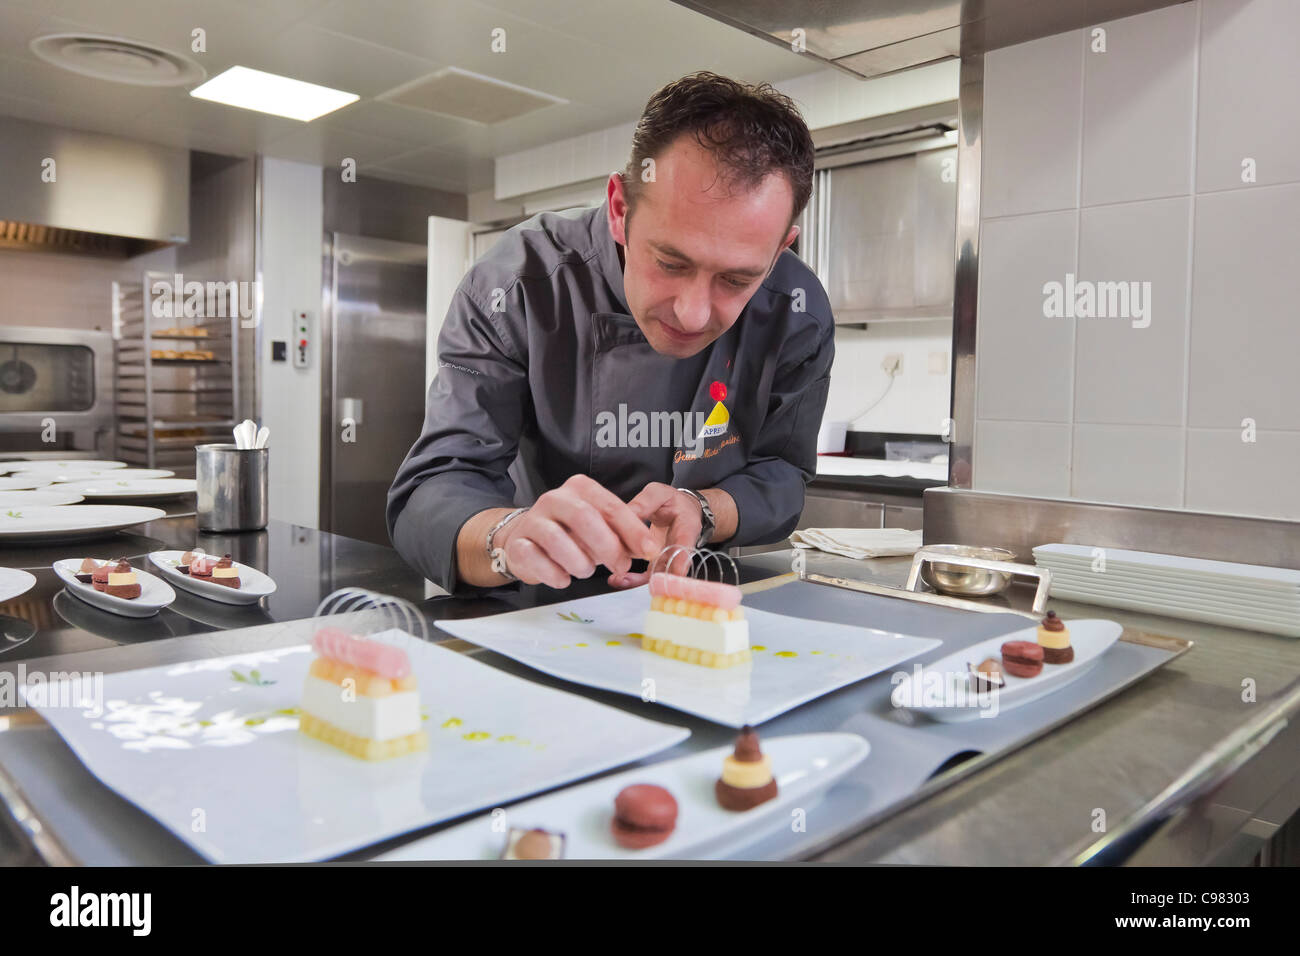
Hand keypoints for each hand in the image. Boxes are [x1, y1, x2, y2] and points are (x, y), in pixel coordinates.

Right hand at [494, 474, 656, 588]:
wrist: (526, 540)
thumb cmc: (570, 534)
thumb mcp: (599, 527)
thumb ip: (623, 535)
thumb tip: (648, 548)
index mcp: (580, 489)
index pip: (610, 506)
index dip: (633, 530)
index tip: (649, 550)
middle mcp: (554, 499)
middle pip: (584, 518)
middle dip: (608, 547)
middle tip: (620, 566)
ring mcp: (533, 520)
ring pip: (559, 541)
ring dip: (580, 563)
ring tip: (586, 571)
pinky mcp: (517, 544)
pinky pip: (537, 560)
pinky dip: (556, 575)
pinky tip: (563, 578)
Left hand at [608, 482, 702, 588]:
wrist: (680, 511)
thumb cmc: (672, 502)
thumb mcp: (659, 493)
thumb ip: (645, 502)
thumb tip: (626, 511)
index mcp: (687, 528)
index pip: (686, 544)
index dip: (682, 559)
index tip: (676, 571)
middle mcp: (680, 548)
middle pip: (672, 566)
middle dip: (657, 575)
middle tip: (636, 576)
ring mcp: (668, 557)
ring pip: (658, 574)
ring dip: (639, 580)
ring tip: (620, 579)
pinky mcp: (656, 562)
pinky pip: (646, 576)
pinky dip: (633, 579)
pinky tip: (617, 579)